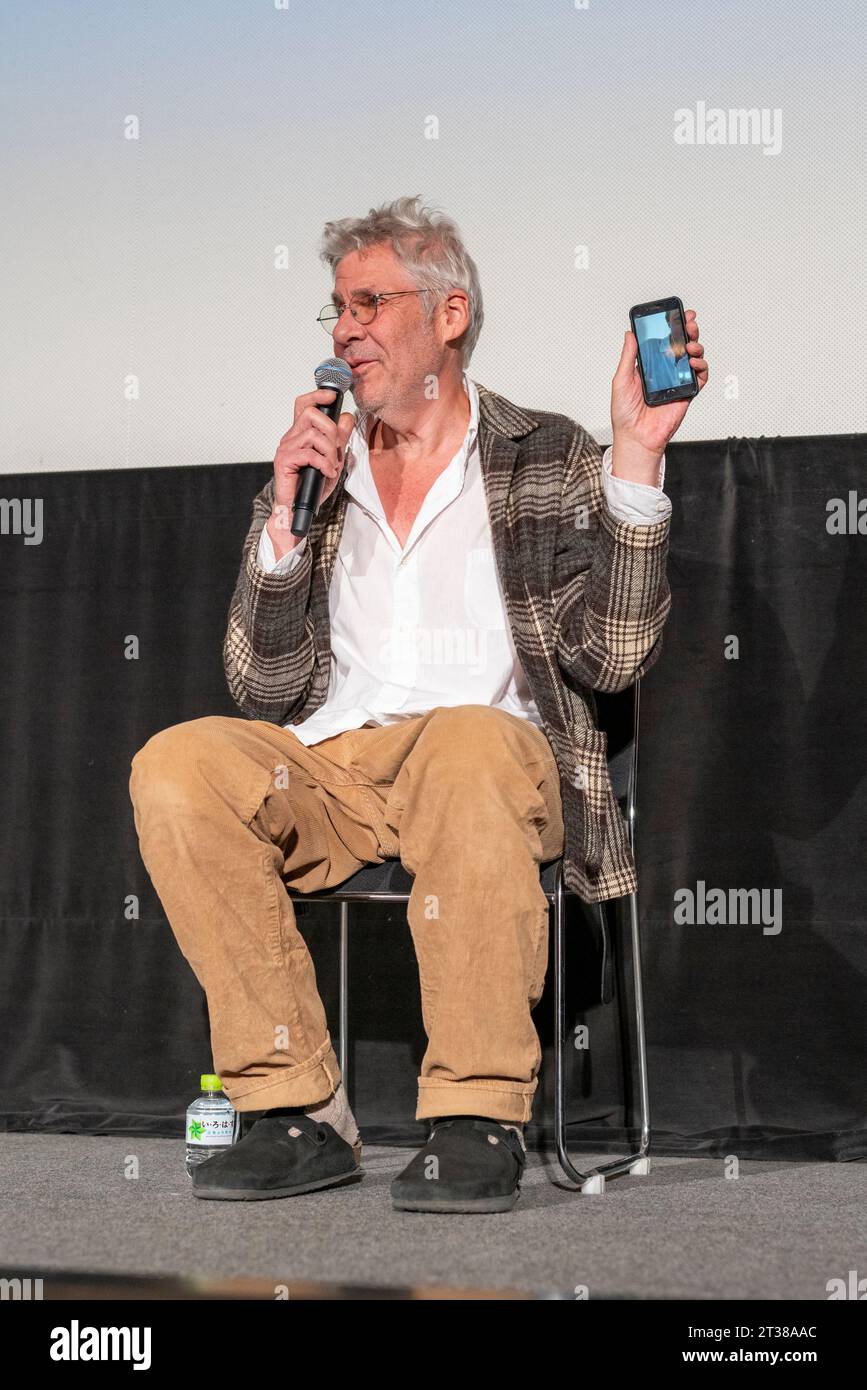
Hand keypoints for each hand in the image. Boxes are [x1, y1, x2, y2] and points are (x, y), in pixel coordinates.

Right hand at [268, 389, 354, 554]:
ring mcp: (286, 448)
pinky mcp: (284, 460)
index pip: (304, 404)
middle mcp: (291, 437)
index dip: (318, 396)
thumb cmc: (311, 487)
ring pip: (313, 434)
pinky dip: (324, 463)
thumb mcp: (333, 460)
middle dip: (331, 430)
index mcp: (300, 434)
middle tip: (336, 450)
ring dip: (329, 451)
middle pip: (312, 414)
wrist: (297, 510)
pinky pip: (309, 453)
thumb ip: (340, 439)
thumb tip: (347, 418)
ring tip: (332, 466)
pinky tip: (327, 473)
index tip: (333, 396)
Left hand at [610, 310, 707, 480]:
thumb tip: (630, 333)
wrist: (635, 438)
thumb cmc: (625, 413)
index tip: (676, 314)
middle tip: (688, 323)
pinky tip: (693, 362)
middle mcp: (665, 370)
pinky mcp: (687, 393)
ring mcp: (678, 381)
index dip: (672, 326)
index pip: (664, 339)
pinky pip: (700, 377)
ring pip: (694, 356)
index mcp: (650, 364)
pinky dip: (701, 366)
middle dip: (688, 330)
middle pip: (682, 344)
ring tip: (690, 345)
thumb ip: (628, 357)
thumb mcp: (621, 380)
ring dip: (696, 346)